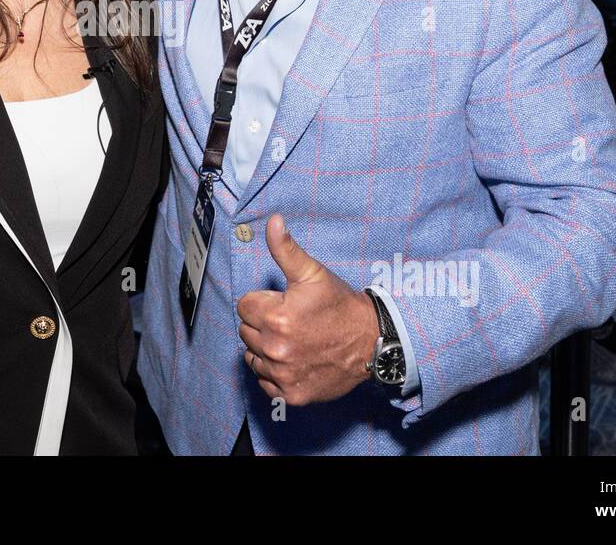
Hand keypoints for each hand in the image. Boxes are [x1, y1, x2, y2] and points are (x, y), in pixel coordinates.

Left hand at [236, 214, 378, 405]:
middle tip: (291, 320)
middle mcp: (276, 349)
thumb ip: (285, 248)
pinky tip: (294, 360)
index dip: (263, 301)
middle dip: (263, 323)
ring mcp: (283, 375)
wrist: (371, 342)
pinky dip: (275, 373)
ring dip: (266, 348)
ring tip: (293, 339)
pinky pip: (265, 382)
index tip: (284, 303)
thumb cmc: (340, 305)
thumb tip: (272, 221)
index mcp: (276, 317)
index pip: (244, 306)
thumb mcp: (313, 272)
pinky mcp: (291, 395)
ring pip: (253, 357)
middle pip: (246, 331)